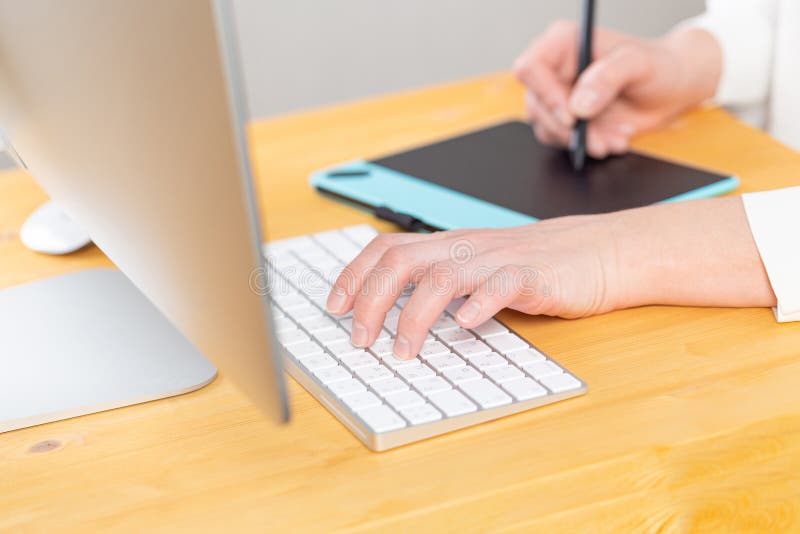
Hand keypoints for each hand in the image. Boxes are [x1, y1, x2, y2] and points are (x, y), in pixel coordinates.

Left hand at [326, 215, 624, 358]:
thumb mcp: (474, 268)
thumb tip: (387, 312)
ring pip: (443, 277)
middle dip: (372, 300)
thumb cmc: (529, 266)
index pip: (387, 248)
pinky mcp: (531, 275)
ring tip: (403, 350)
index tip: (335, 307)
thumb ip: (436, 281)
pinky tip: (466, 326)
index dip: (355, 275)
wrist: (593, 252)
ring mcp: (497, 259)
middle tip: (360, 339)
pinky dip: (478, 305)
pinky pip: (500, 286)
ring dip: (414, 316)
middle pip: (403, 261)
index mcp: (448, 245)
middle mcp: (465, 248)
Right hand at [512, 21, 720, 157]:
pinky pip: (562, 140)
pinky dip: (587, 146)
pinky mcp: (566, 119)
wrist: (672, 89)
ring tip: (616, 138)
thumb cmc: (658, 66)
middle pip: (536, 105)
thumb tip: (579, 105)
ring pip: (547, 127)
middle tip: (598, 139)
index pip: (531, 67)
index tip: (572, 116)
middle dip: (568, 129)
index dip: (545, 94)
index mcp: (564, 43)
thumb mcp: (639, 64)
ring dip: (581, 141)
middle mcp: (555, 69)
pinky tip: (614, 138)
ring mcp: (558, 96)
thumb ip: (608, 77)